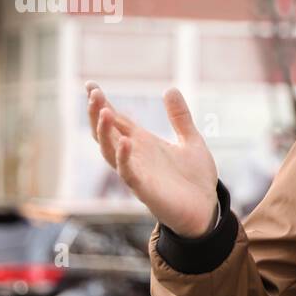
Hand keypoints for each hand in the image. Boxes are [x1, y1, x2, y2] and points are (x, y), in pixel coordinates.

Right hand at [86, 82, 218, 238]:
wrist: (207, 209)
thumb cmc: (195, 178)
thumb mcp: (191, 140)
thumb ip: (180, 117)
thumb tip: (170, 88)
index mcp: (143, 143)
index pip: (116, 120)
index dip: (102, 104)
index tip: (89, 85)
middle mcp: (135, 157)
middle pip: (106, 133)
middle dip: (97, 114)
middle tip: (94, 94)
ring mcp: (138, 173)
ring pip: (110, 152)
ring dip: (105, 133)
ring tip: (104, 112)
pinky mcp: (146, 190)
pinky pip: (129, 174)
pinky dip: (124, 159)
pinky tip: (125, 142)